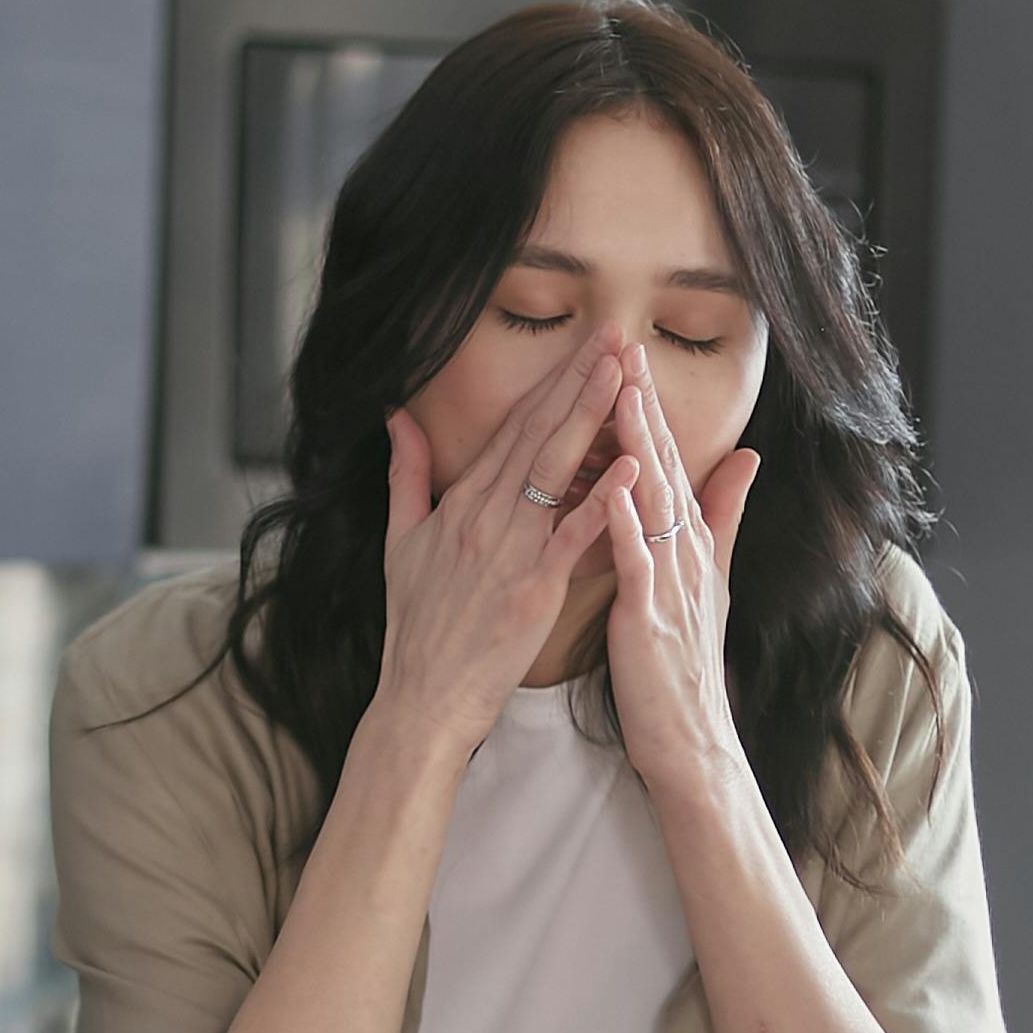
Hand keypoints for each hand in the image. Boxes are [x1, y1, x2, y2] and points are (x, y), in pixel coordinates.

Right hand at [368, 332, 638, 760]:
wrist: (423, 697)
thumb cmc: (416, 626)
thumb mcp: (401, 541)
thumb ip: (407, 475)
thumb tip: (399, 418)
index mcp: (461, 503)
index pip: (512, 428)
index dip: (550, 382)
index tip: (583, 345)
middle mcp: (485, 517)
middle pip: (538, 435)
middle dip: (578, 381)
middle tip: (614, 335)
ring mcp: (510, 551)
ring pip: (556, 472)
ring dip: (592, 420)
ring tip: (624, 377)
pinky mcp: (533, 589)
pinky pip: (572, 538)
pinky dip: (602, 503)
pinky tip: (633, 470)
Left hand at [597, 370, 764, 811]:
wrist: (693, 742)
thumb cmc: (684, 667)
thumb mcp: (708, 584)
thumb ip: (722, 520)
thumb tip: (746, 459)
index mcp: (690, 544)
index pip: (667, 461)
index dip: (649, 408)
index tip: (628, 355)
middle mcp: (685, 554)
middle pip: (662, 465)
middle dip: (642, 404)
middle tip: (623, 344)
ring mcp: (670, 582)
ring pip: (652, 500)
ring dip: (635, 444)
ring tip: (618, 390)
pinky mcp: (650, 616)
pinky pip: (636, 560)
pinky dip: (626, 520)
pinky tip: (614, 485)